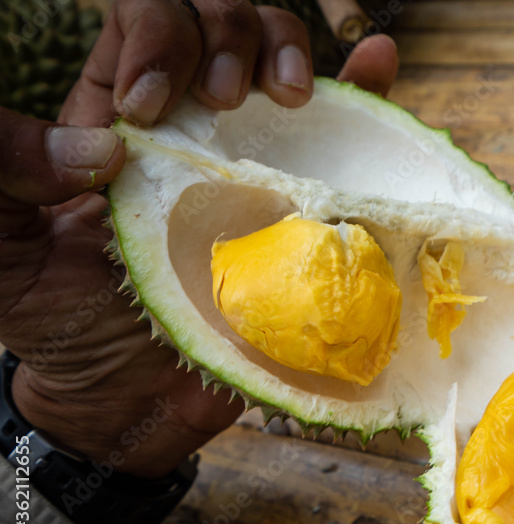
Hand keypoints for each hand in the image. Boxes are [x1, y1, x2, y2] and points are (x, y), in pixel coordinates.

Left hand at [0, 0, 398, 477]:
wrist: (132, 397)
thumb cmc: (61, 322)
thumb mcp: (3, 246)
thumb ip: (7, 171)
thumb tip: (105, 145)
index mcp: (116, 116)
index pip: (144, 20)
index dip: (158, 39)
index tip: (149, 110)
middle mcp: (188, 122)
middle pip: (218, 20)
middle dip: (227, 38)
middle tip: (224, 100)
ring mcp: (251, 157)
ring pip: (277, 51)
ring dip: (286, 50)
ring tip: (289, 96)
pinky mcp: (301, 200)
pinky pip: (343, 128)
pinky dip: (364, 82)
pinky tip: (377, 57)